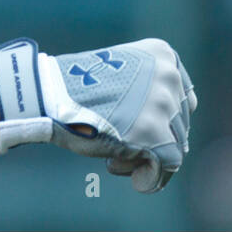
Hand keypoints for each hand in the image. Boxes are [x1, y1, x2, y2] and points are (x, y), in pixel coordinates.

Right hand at [0, 37, 196, 192]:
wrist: (47, 91)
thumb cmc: (77, 87)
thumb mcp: (123, 74)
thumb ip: (152, 92)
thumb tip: (177, 133)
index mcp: (162, 55)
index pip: (183, 99)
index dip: (160, 119)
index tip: (136, 124)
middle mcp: (169, 76)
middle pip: (179, 124)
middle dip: (150, 138)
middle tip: (116, 138)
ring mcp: (163, 105)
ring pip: (173, 146)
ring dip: (143, 155)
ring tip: (110, 150)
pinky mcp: (154, 134)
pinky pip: (167, 166)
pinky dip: (148, 176)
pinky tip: (116, 167)